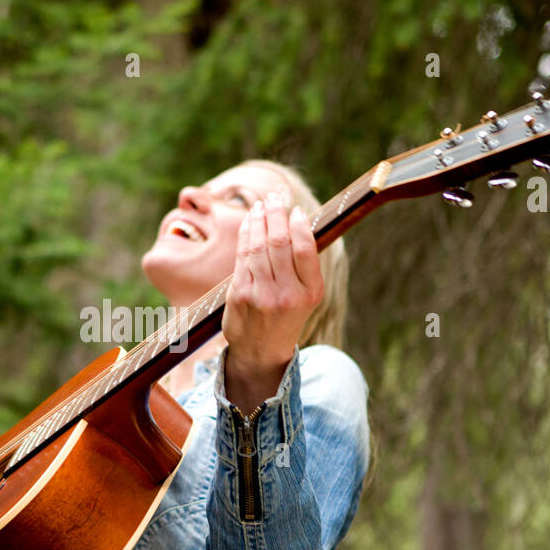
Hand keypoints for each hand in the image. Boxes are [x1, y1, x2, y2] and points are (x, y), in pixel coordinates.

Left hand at [221, 190, 323, 413]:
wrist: (260, 351)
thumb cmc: (286, 315)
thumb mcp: (305, 296)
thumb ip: (303, 264)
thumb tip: (297, 220)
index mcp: (310, 293)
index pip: (304, 249)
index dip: (298, 224)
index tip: (294, 209)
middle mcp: (288, 295)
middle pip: (279, 243)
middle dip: (275, 214)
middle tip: (273, 198)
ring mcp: (261, 296)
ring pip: (258, 247)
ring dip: (257, 220)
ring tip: (259, 206)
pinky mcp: (239, 295)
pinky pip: (242, 257)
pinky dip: (245, 235)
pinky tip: (248, 223)